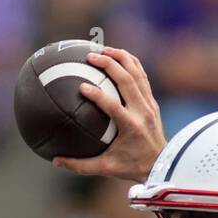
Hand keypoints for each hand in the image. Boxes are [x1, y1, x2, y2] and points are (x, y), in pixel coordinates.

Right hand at [52, 47, 165, 182]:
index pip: (113, 106)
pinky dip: (131, 63)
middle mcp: (142, 111)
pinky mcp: (152, 101)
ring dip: (121, 58)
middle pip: (127, 80)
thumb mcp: (105, 168)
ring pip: (137, 73)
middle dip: (109, 64)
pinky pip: (141, 76)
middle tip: (90, 56)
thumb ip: (80, 165)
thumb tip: (56, 161)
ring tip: (104, 49)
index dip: (97, 94)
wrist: (161, 165)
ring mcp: (149, 104)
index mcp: (130, 126)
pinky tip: (117, 56)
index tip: (81, 86)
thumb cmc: (132, 167)